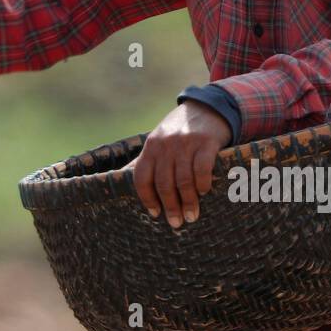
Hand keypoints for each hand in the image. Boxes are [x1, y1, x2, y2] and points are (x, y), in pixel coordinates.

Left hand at [128, 100, 232, 227]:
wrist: (206, 108)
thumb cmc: (180, 131)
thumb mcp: (159, 140)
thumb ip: (148, 159)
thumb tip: (124, 177)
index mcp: (151, 147)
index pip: (142, 177)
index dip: (147, 198)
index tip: (155, 214)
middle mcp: (165, 145)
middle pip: (163, 182)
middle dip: (170, 206)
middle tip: (177, 223)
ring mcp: (185, 143)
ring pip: (183, 179)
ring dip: (188, 201)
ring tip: (192, 216)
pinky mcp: (206, 142)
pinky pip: (202, 168)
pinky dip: (202, 183)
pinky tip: (204, 192)